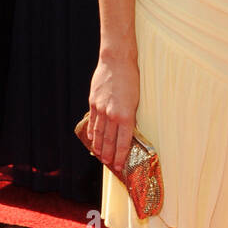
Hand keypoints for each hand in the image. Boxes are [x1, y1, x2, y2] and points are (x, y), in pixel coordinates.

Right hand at [88, 55, 139, 174]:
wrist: (116, 62)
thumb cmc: (131, 79)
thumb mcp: (136, 100)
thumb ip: (129, 116)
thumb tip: (126, 130)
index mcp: (126, 115)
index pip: (123, 142)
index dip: (120, 155)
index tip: (119, 165)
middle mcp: (112, 115)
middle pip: (109, 140)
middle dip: (109, 155)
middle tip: (108, 164)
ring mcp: (101, 109)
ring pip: (99, 133)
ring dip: (99, 146)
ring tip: (100, 156)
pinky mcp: (93, 102)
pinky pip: (92, 121)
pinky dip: (91, 132)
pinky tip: (91, 139)